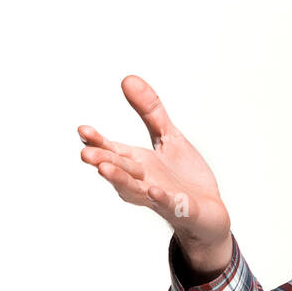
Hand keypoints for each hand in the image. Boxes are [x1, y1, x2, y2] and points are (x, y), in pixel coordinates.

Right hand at [79, 76, 231, 274]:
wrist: (208, 212)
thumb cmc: (183, 176)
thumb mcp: (169, 137)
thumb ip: (150, 112)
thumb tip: (127, 78)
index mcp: (138, 163)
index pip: (113, 151)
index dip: (98, 142)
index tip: (82, 130)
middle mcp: (143, 181)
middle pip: (120, 170)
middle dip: (103, 161)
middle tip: (86, 153)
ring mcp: (162, 198)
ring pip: (137, 190)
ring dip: (121, 180)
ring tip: (105, 169)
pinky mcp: (183, 210)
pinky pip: (171, 205)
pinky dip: (162, 199)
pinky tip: (154, 190)